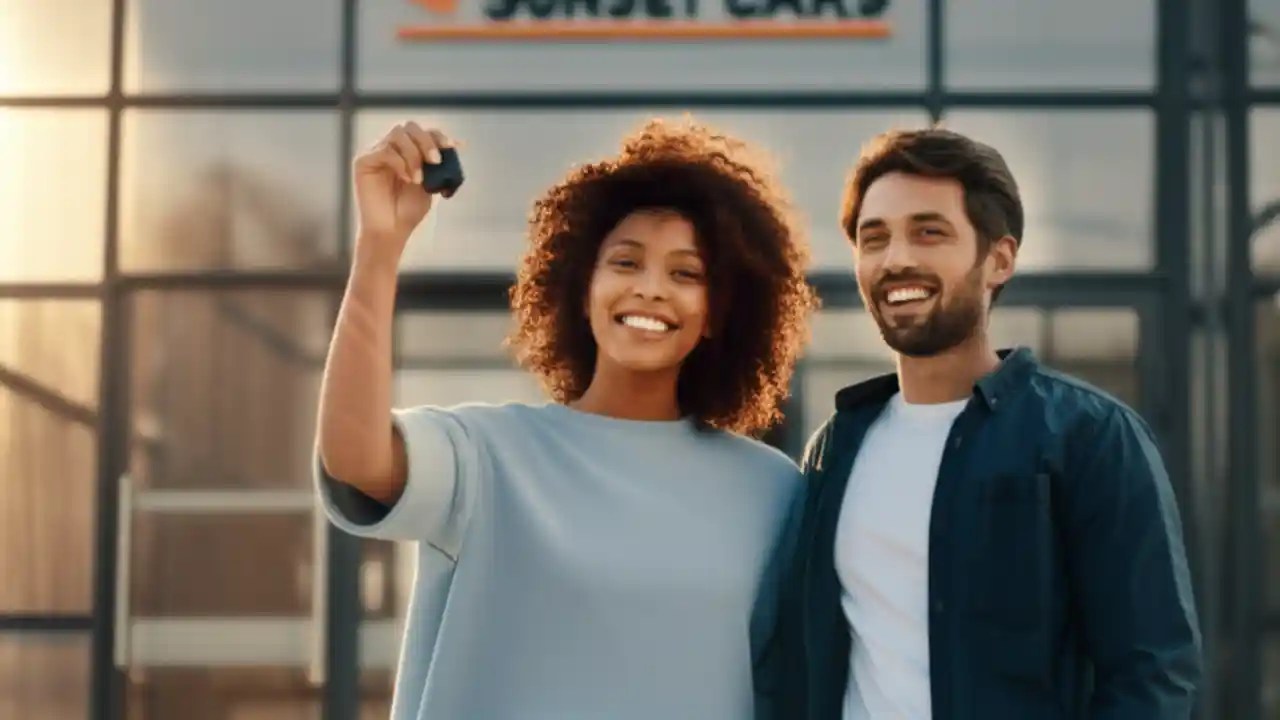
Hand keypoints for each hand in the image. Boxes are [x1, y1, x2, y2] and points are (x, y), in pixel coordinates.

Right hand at [352, 122, 455, 262]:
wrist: (391, 232)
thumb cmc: (409, 210)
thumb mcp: (431, 183)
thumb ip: (440, 164)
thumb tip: (459, 143)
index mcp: (406, 150)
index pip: (422, 131)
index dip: (437, 135)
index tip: (451, 147)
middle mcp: (390, 147)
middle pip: (409, 127)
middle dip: (426, 142)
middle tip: (435, 161)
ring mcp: (375, 152)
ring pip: (397, 135)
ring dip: (413, 154)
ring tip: (419, 179)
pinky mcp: (363, 161)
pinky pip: (384, 150)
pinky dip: (400, 163)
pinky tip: (407, 179)